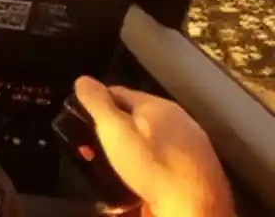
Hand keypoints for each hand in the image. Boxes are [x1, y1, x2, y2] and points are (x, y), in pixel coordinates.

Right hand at [75, 77, 232, 216]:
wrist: (196, 207)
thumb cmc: (151, 166)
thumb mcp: (114, 132)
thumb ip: (97, 104)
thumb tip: (83, 80)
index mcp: (156, 104)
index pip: (117, 92)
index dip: (96, 105)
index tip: (83, 123)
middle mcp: (178, 117)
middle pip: (136, 116)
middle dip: (115, 129)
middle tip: (96, 149)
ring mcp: (192, 141)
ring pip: (152, 137)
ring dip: (133, 146)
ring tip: (117, 165)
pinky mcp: (199, 165)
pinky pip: (165, 155)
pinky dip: (151, 162)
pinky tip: (144, 176)